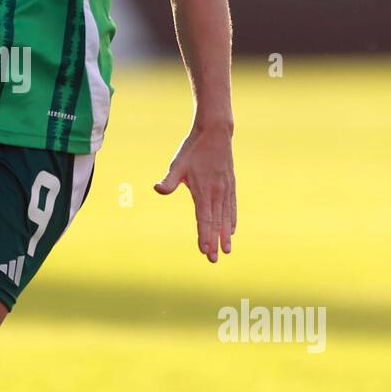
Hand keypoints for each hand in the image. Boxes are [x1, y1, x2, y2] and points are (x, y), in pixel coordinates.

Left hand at [154, 125, 235, 262]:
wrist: (215, 132)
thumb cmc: (192, 149)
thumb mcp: (177, 164)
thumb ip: (169, 181)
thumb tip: (157, 189)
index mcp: (203, 191)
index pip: (204, 219)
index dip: (204, 235)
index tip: (205, 250)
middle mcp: (217, 193)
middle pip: (216, 222)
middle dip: (214, 242)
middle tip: (214, 259)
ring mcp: (225, 189)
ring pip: (226, 217)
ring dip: (225, 234)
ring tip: (227, 250)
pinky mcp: (230, 184)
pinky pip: (232, 206)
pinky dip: (232, 219)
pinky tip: (232, 230)